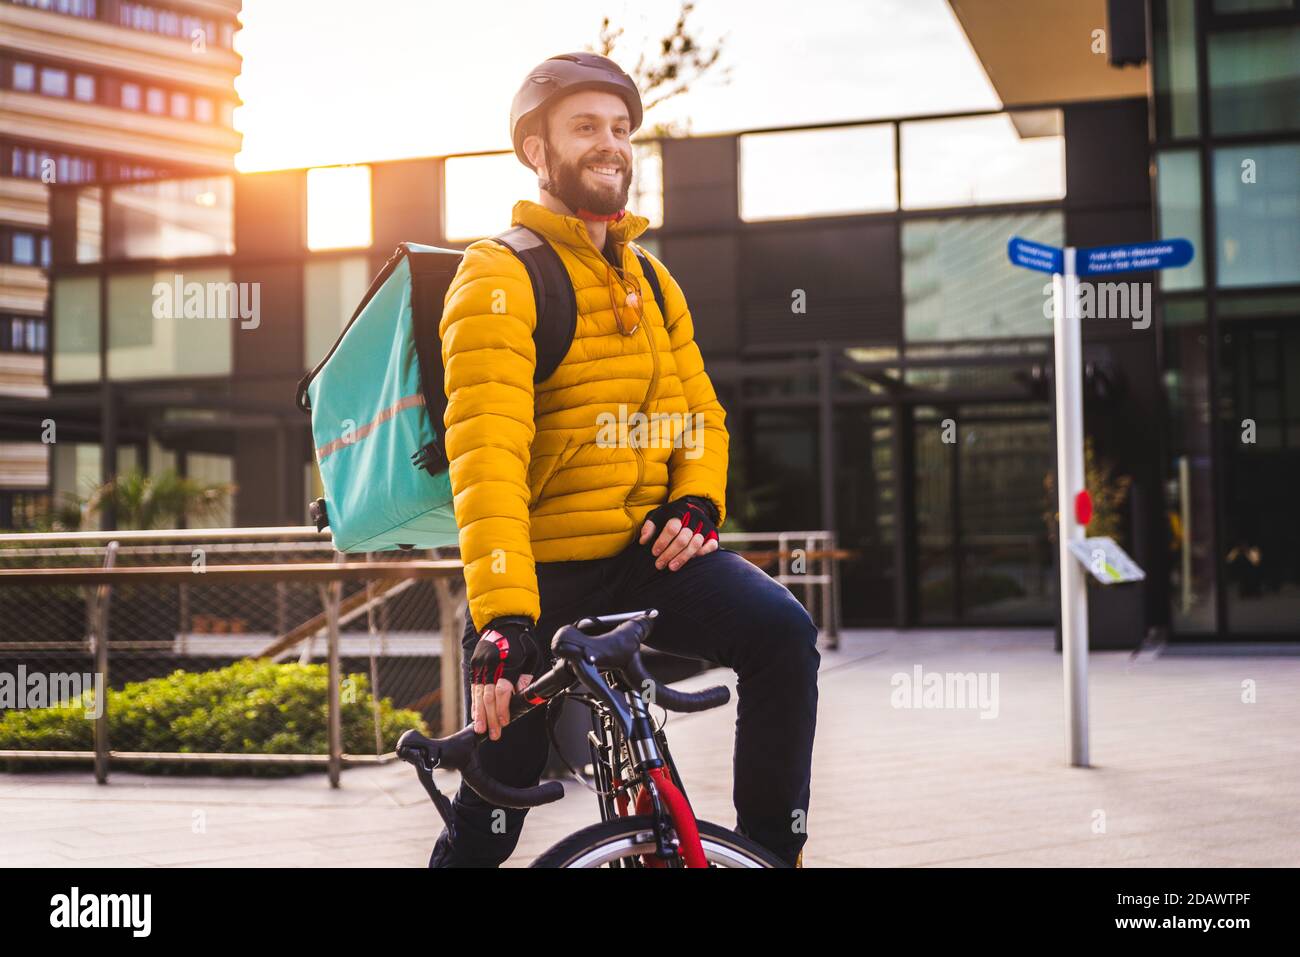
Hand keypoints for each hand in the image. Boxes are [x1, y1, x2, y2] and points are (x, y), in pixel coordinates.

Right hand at [468, 616, 541, 740]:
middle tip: (494, 733)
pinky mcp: (474, 664)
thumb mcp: (532, 657)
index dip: (503, 709)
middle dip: (491, 717)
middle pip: (488, 696)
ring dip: (480, 713)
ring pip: (478, 693)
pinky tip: (476, 714)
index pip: (502, 690)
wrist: (504, 621)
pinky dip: (475, 702)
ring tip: (480, 729)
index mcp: (508, 662)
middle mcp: (491, 664)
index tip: (505, 722)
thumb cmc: (521, 641)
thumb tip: (521, 696)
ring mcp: (480, 664)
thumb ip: (526, 678)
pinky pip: (474, 687)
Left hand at [638, 496, 719, 571]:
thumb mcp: (657, 516)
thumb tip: (643, 540)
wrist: (693, 507)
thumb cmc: (670, 516)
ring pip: (696, 544)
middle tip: (659, 564)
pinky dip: (702, 553)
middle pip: (683, 539)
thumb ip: (649, 526)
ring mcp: (705, 525)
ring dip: (683, 558)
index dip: (663, 542)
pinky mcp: (713, 533)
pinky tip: (692, 560)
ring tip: (672, 567)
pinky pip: (712, 545)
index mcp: (679, 511)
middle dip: (670, 554)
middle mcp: (694, 518)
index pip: (672, 528)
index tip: (654, 552)